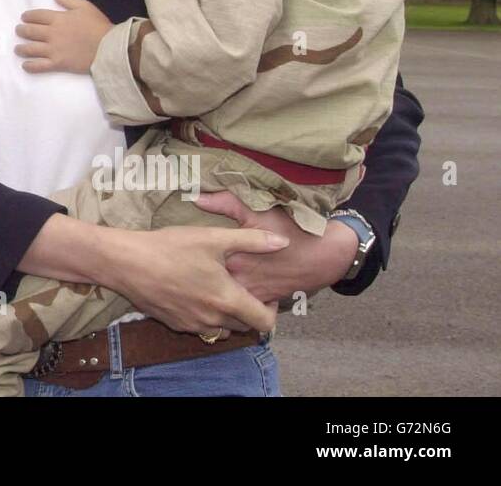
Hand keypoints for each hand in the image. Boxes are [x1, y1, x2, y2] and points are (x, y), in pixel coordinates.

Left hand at [16, 0, 112, 72]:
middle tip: (19, 31)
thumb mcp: (85, 6)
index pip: (37, 16)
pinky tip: (25, 65)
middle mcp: (52, 34)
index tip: (24, 17)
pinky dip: (29, 66)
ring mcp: (54, 49)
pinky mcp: (58, 64)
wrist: (109, 48)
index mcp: (58, 18)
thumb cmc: (98, 26)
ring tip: (17, 49)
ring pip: (30, 49)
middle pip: (30, 31)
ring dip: (21, 49)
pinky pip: (39, 66)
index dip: (28, 16)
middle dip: (21, 30)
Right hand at [92, 223, 285, 334]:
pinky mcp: (174, 325)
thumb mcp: (213, 238)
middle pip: (244, 327)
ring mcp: (192, 325)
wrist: (126, 262)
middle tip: (237, 285)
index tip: (261, 292)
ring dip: (225, 315)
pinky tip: (191, 290)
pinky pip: (198, 326)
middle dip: (247, 310)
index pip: (265, 323)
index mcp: (227, 300)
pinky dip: (202, 314)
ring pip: (221, 328)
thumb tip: (282, 242)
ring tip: (214, 288)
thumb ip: (252, 240)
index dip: (270, 310)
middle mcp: (212, 320)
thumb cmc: (170, 247)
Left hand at [196, 191, 358, 304]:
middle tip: (187, 268)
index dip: (186, 259)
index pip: (197, 265)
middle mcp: (239, 281)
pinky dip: (232, 299)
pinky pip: (241, 306)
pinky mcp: (264, 302)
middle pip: (207, 285)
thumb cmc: (291, 229)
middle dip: (197, 278)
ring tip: (204, 278)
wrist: (325, 255)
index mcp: (231, 258)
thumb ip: (225, 204)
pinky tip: (228, 287)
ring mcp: (252, 294)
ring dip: (213, 290)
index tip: (178, 253)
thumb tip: (196, 196)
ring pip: (223, 299)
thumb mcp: (258, 212)